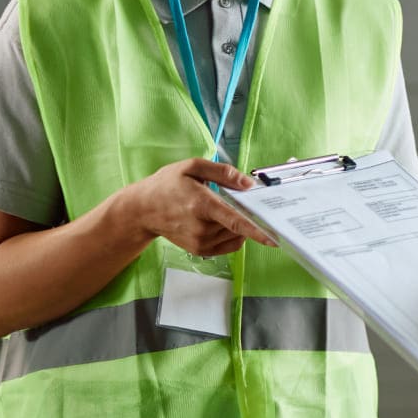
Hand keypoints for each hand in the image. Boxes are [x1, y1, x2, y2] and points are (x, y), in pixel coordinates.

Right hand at [117, 158, 276, 256]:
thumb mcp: (192, 167)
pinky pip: (229, 245)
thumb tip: (248, 183)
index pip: (235, 221)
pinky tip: (220, 222)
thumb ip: (223, 172)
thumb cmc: (166, 186)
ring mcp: (200, 242)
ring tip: (216, 209)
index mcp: (201, 205)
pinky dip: (232, 234)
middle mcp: (201, 228)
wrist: (142, 210)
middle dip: (246, 214)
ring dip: (237, 224)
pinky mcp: (200, 251)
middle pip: (239, 225)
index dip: (257, 230)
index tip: (274, 236)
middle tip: (233, 200)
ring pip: (236, 236)